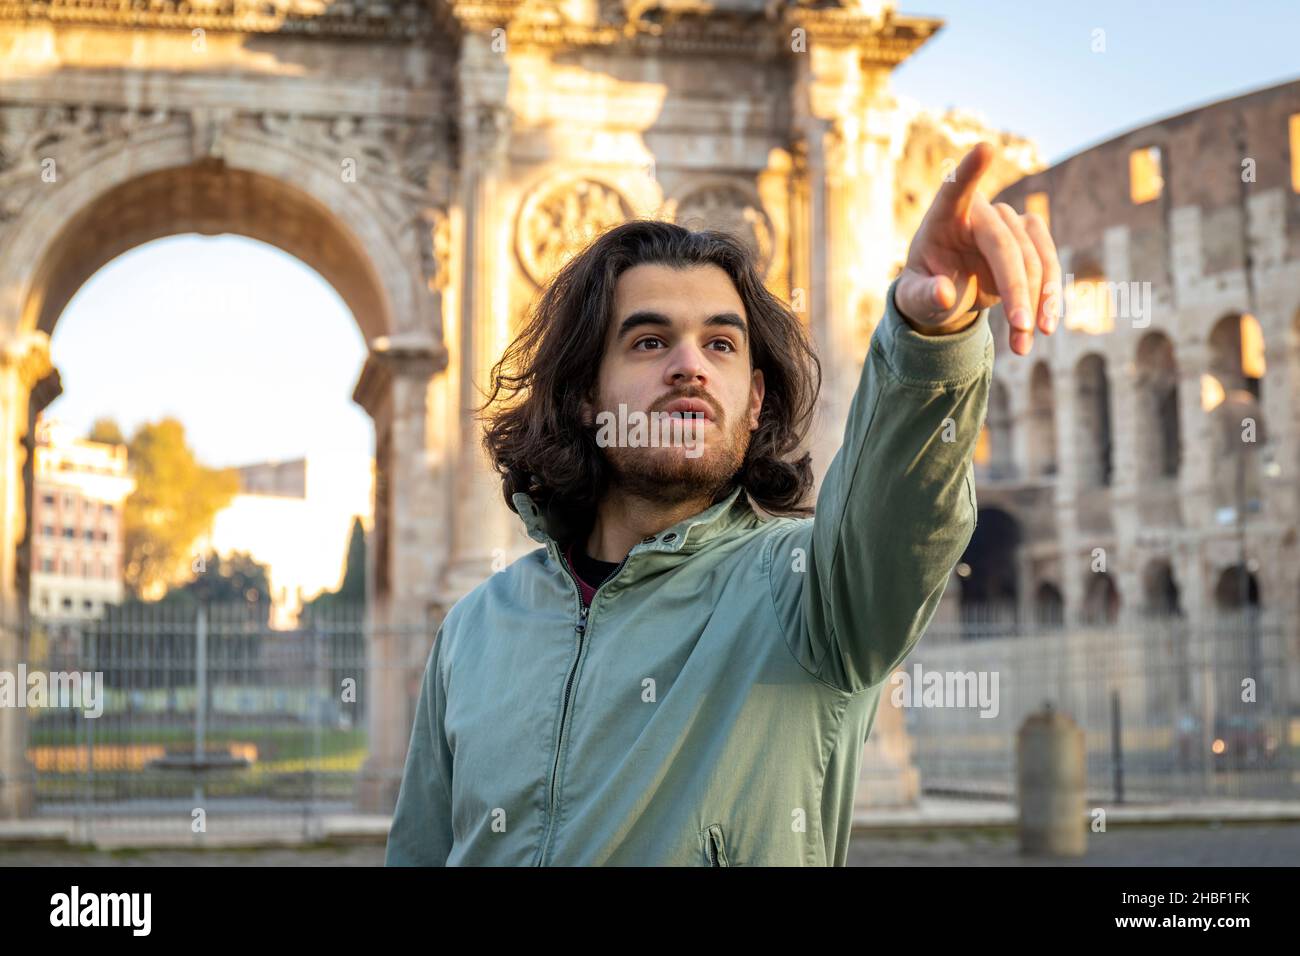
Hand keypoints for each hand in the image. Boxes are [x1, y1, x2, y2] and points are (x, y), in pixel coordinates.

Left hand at [894, 141, 1061, 355]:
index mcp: (942, 218)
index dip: (969, 172)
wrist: (947, 296)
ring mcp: (1008, 224)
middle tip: (1021, 328)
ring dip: (1037, 301)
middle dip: (1016, 289)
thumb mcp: (916, 299)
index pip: (954, 190)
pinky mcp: (1030, 239)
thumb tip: (943, 293)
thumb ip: (924, 296)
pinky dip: (1048, 297)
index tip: (985, 149)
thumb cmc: (925, 291)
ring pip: (1034, 257)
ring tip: (1027, 342)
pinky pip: (1048, 264)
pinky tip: (1043, 326)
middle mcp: (978, 213)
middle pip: (1005, 245)